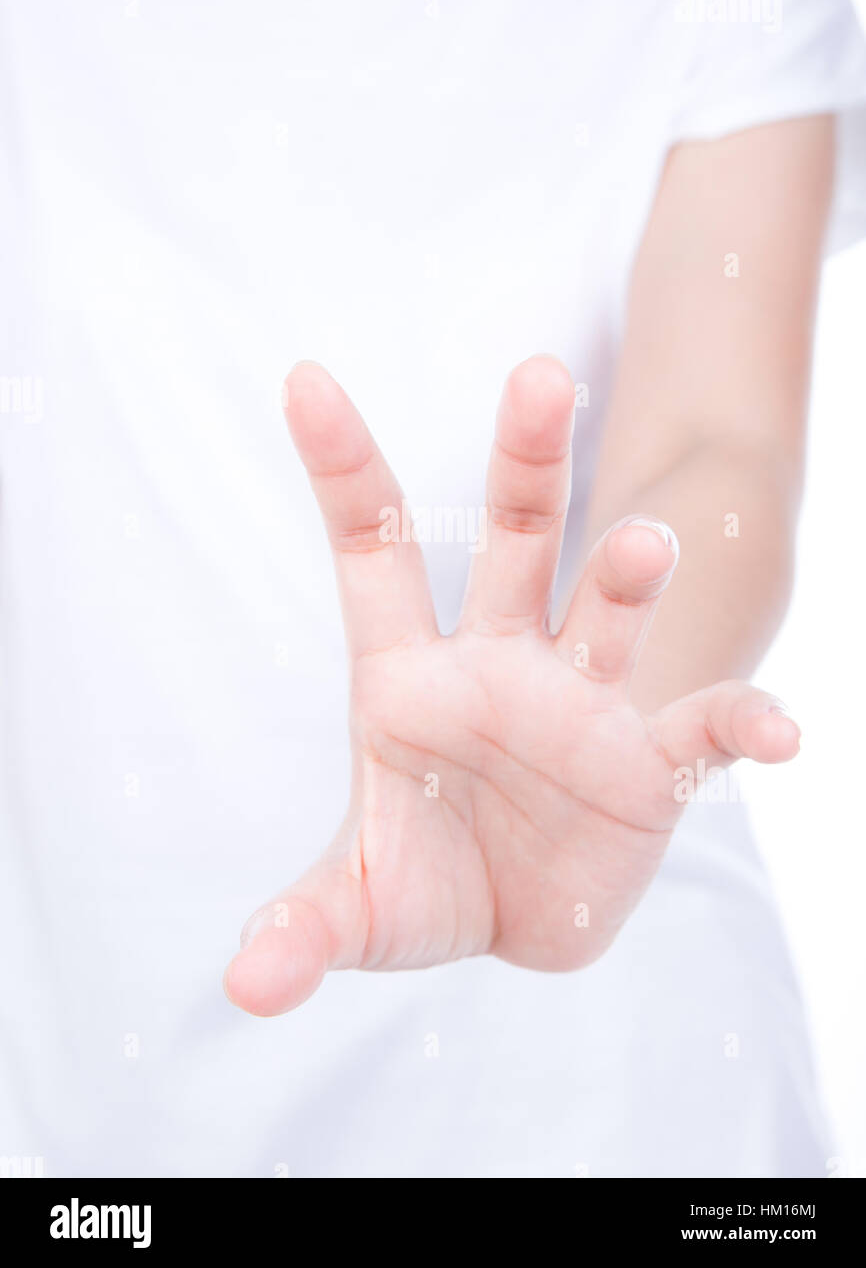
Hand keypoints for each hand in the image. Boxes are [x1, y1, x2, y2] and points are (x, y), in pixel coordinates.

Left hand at [224, 356, 798, 1015]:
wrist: (521, 918)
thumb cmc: (428, 881)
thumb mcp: (358, 909)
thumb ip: (306, 927)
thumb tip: (249, 983)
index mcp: (410, 672)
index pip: (373, 548)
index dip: (342, 466)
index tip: (303, 379)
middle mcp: (502, 661)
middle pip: (516, 536)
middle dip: (528, 457)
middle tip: (541, 376)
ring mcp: (582, 701)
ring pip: (610, 606)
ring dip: (630, 573)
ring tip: (648, 543)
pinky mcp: (650, 761)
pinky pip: (703, 726)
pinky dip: (741, 722)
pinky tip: (779, 733)